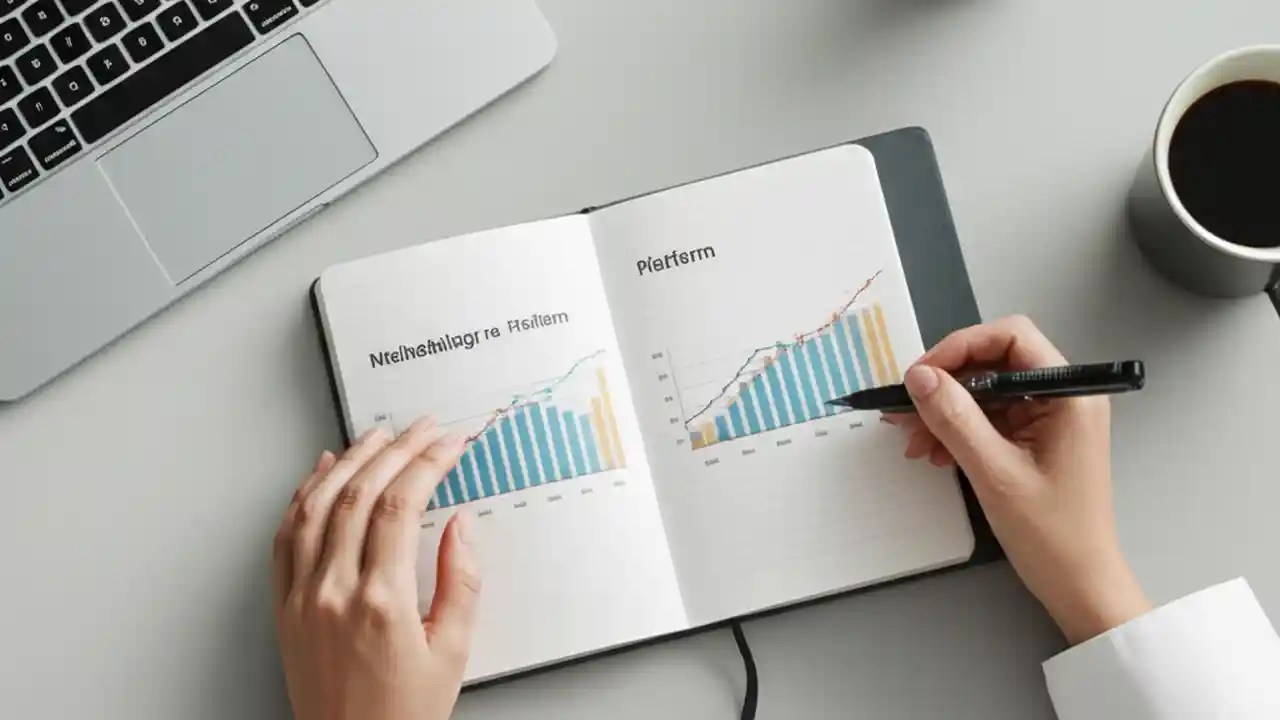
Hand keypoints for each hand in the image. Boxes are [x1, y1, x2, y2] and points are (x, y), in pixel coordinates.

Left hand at [273, 417, 478, 719]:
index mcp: (381, 602)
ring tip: (376, 436)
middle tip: (420, 427)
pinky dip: (304, 494)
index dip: (427, 463)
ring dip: (349, 460)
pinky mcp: (284, 606)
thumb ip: (461, 582)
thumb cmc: (401, 715)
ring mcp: (302, 596)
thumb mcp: (452, 652)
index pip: (401, 506)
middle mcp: (334, 592)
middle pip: (360, 494)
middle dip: (395, 449)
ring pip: (318, 505)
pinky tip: (322, 472)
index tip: (448, 443)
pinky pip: (287, 535)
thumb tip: (461, 525)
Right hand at [887, 316, 1149, 643]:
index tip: (921, 377)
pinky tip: (937, 454)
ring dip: (946, 412)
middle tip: (906, 414)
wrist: (1080, 586)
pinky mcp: (1036, 439)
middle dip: (946, 386)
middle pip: (993, 362)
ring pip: (985, 392)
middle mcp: (1063, 396)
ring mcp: (1050, 418)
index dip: (960, 347)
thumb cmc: (1051, 534)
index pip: (1011, 336)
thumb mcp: (994, 473)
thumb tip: (918, 377)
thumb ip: (955, 419)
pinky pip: (989, 418)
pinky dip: (958, 431)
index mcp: (1068, 394)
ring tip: (915, 445)